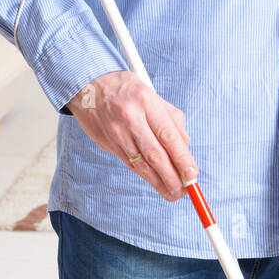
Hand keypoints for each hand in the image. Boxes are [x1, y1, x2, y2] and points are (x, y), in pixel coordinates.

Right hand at [67, 71, 198, 202]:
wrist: (87, 85)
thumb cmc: (125, 88)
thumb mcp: (153, 94)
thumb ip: (172, 118)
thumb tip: (185, 145)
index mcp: (146, 102)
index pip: (168, 136)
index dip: (182, 159)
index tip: (192, 175)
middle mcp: (130, 118)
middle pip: (155, 155)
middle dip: (172, 177)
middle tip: (185, 191)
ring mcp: (116, 132)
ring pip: (141, 164)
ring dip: (159, 182)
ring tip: (173, 193)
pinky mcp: (107, 143)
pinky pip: (129, 163)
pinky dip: (145, 175)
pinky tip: (156, 183)